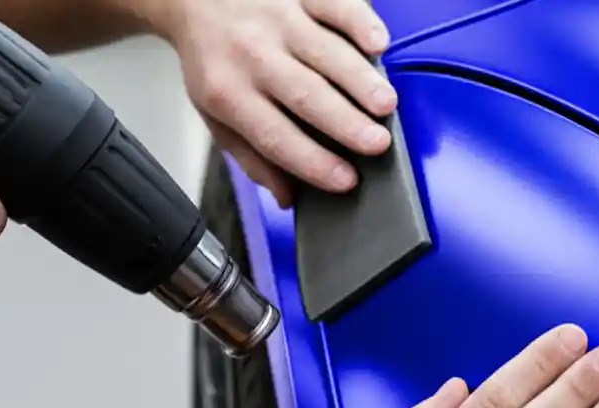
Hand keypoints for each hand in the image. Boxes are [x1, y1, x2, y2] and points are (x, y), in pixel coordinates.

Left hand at [146, 0, 396, 206]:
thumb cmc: (213, 58)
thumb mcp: (216, 112)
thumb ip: (252, 156)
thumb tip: (286, 197)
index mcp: (227, 93)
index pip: (275, 137)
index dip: (313, 162)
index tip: (346, 180)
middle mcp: (251, 54)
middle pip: (304, 95)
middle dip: (345, 123)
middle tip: (377, 144)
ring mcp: (276, 18)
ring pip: (324, 52)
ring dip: (359, 80)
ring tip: (385, 105)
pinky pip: (331, 5)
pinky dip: (357, 22)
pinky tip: (377, 44)